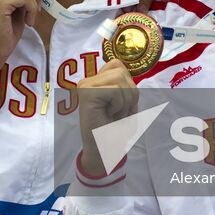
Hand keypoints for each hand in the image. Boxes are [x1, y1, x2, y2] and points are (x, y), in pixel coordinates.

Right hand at [76, 59, 138, 176]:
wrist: (106, 150)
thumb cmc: (116, 129)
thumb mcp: (126, 101)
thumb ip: (124, 82)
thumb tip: (121, 65)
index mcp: (96, 80)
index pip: (118, 64)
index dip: (128, 84)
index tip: (122, 104)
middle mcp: (88, 80)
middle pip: (121, 71)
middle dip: (129, 94)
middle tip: (119, 112)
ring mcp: (85, 85)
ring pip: (119, 79)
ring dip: (124, 101)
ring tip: (114, 114)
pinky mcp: (86, 93)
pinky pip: (114, 90)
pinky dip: (119, 105)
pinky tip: (109, 115)